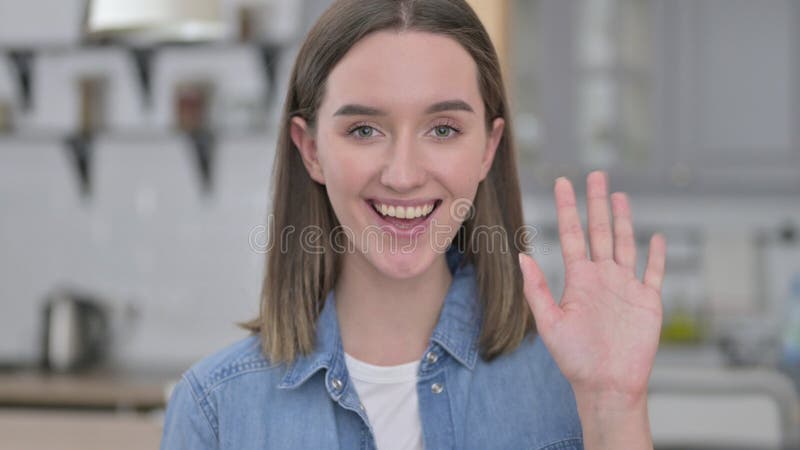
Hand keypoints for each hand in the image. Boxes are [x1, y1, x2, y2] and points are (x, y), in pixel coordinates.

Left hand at [518, 171, 665, 400]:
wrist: (607, 384)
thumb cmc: (575, 359)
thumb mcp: (550, 323)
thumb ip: (536, 289)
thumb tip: (521, 256)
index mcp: (578, 279)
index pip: (572, 235)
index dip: (568, 209)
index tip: (563, 183)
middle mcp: (602, 277)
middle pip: (600, 231)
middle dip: (597, 203)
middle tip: (596, 175)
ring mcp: (626, 287)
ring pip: (625, 244)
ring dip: (623, 220)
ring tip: (619, 195)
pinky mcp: (647, 301)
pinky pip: (654, 273)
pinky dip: (657, 255)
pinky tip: (656, 238)